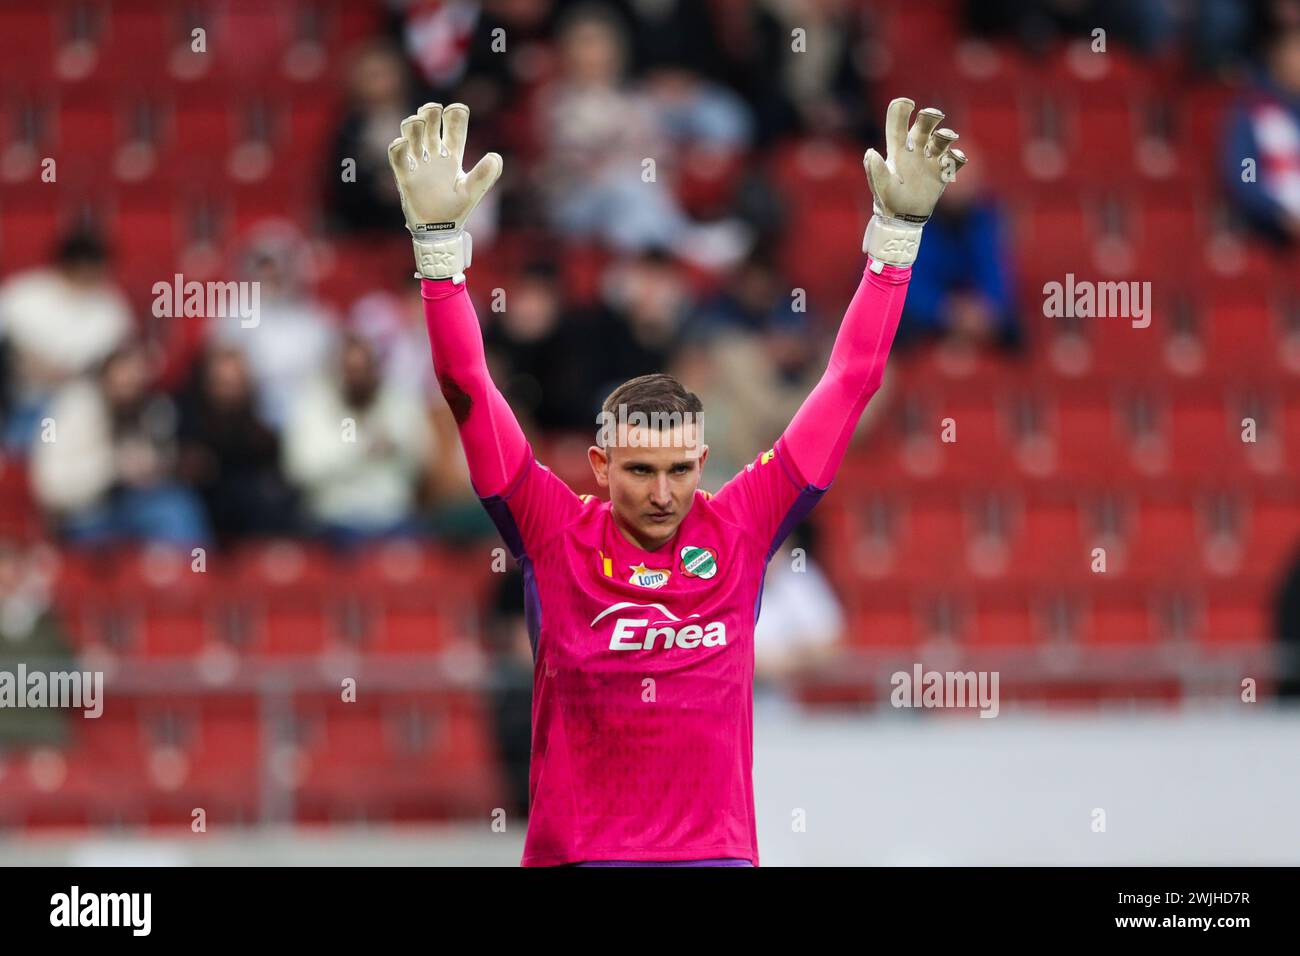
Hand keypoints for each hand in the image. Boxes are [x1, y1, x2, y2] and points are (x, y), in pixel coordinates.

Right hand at [387, 102, 501, 282]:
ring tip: (417, 123)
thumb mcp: (472, 192)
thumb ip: (484, 175)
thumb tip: (495, 156)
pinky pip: (398, 157)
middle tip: (432, 109)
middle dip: (430, 113)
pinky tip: (403, 144)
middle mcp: (434, 156)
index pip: (454, 130)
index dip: (455, 116)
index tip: (457, 108)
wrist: (438, 232)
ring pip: (412, 136)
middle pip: (430, 126)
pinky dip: (398, 148)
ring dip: (413, 126)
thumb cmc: (456, 212)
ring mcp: (419, 164)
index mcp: (452, 157)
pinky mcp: (405, 176)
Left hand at [862, 98, 966, 267]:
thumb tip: (870, 152)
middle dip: (930, 117)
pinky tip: (956, 158)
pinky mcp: (943, 172)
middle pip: (924, 125)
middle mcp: (916, 149)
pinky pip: (955, 160)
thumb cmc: (888, 200)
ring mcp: (931, 159)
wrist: (903, 218)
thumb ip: (875, 170)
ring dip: (945, 135)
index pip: (898, 124)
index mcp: (898, 149)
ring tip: (946, 137)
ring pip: (942, 139)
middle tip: (934, 115)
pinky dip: (958, 157)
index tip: (907, 103)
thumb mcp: (880, 186)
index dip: (901, 110)